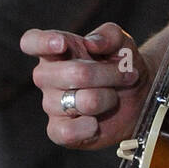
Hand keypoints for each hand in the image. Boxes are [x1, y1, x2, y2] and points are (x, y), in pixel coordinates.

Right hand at [21, 23, 151, 149]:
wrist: (136, 98)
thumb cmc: (121, 64)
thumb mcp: (122, 43)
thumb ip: (110, 35)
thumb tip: (91, 42)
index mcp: (57, 50)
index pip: (32, 42)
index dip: (42, 42)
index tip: (62, 44)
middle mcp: (47, 76)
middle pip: (73, 73)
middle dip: (108, 74)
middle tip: (126, 74)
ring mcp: (51, 104)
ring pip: (80, 101)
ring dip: (107, 97)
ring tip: (114, 96)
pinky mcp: (58, 130)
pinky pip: (66, 132)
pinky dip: (87, 127)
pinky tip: (96, 123)